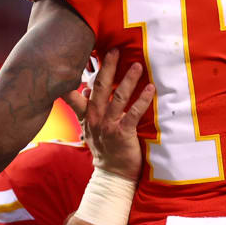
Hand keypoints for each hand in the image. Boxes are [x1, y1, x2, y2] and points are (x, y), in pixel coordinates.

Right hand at [62, 50, 154, 180]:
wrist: (112, 174)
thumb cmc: (104, 148)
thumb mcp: (90, 128)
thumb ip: (87, 108)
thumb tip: (86, 89)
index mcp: (86, 116)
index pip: (75, 93)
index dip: (77, 75)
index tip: (80, 57)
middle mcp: (95, 118)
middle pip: (100, 88)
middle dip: (107, 68)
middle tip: (114, 50)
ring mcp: (108, 126)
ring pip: (118, 98)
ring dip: (128, 80)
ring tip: (137, 65)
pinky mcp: (123, 134)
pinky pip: (133, 113)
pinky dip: (142, 100)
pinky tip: (150, 89)